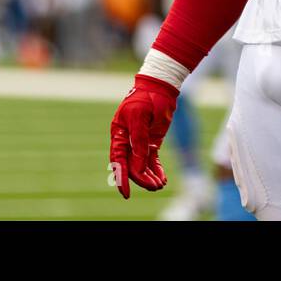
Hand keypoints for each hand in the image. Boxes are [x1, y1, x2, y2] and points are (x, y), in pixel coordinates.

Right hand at [108, 74, 178, 199]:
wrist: (161, 87)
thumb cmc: (148, 98)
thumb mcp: (141, 118)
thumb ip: (138, 142)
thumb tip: (137, 166)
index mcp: (119, 133)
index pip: (118, 160)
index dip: (121, 177)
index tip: (125, 193)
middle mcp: (127, 139)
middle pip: (131, 165)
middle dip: (141, 178)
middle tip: (154, 186)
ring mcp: (139, 141)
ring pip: (141, 165)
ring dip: (149, 177)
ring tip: (160, 185)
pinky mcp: (151, 141)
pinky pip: (151, 160)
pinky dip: (156, 170)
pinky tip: (162, 178)